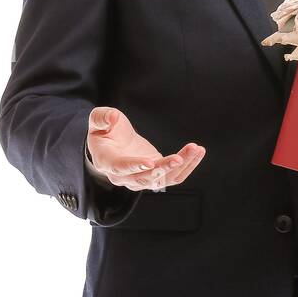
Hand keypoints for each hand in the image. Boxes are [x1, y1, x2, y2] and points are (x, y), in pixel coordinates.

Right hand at [86, 106, 205, 191]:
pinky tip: (199, 152)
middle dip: (164, 168)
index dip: (134, 166)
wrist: (113, 146)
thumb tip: (112, 117)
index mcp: (107, 162)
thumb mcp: (98, 121)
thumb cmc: (105, 132)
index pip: (120, 168)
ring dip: (181, 166)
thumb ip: (102, 118)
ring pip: (163, 178)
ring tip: (196, 149)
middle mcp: (124, 177)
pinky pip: (174, 177)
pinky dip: (188, 166)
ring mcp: (141, 179)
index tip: (150, 162)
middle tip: (180, 157)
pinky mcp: (156, 176)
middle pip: (145, 178)